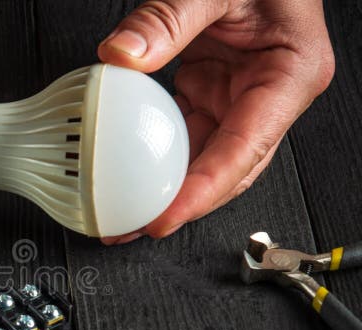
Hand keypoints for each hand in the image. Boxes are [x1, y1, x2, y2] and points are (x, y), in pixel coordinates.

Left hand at [97, 0, 334, 243]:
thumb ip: (167, 18)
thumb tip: (121, 55)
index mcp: (289, 76)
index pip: (243, 151)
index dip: (202, 193)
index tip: (165, 217)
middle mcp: (267, 94)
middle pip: (225, 169)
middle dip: (182, 204)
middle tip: (135, 227)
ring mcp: (238, 96)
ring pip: (202, 157)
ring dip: (165, 185)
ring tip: (125, 210)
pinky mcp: (211, 89)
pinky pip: (182, 131)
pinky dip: (155, 152)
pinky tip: (130, 170)